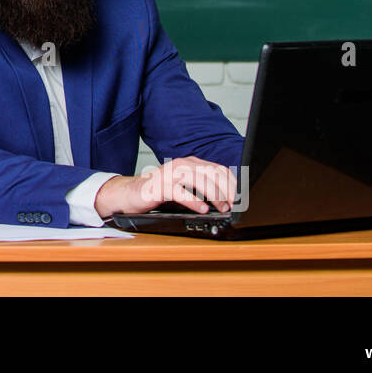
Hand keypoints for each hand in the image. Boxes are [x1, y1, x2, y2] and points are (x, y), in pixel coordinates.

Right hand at [94, 156, 236, 217]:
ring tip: (221, 208)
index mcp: (190, 163)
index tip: (240, 198)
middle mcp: (181, 165)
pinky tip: (202, 209)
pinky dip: (193, 200)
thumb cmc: (160, 191)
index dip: (232, 183)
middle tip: (233, 204)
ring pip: (197, 179)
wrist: (131, 193)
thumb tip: (227, 198)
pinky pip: (179, 191)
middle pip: (210, 172)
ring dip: (213, 194)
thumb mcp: (185, 186)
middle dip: (226, 189)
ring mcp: (170, 174)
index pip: (218, 169)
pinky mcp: (159, 186)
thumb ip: (202, 186)